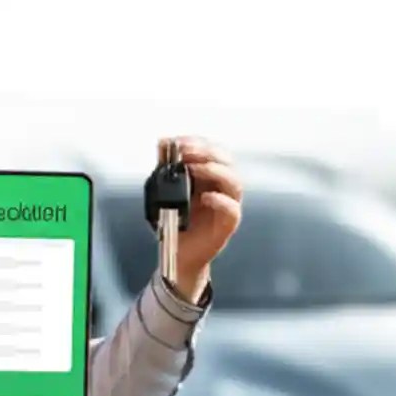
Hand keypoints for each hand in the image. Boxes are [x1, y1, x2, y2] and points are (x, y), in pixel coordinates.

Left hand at [160, 136, 242, 302]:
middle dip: (206, 152)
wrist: (178, 253)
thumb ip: (165, 169)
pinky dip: (221, 201)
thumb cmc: (176, 222)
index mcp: (209, 176)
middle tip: (186, 152)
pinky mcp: (228, 224)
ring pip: (234, 181)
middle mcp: (222, 187)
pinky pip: (232, 209)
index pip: (212, 150)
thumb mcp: (165, 192)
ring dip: (214, 170)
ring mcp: (227, 205)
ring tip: (195, 169)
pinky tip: (205, 198)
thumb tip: (162, 144)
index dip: (197, 142)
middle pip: (226, 161)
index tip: (177, 142)